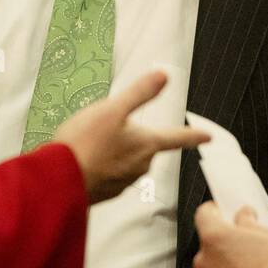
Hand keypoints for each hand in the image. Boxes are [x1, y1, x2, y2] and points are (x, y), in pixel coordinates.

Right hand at [55, 70, 208, 204]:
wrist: (58, 181)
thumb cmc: (85, 143)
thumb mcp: (113, 109)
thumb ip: (140, 93)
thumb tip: (164, 76)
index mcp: (147, 144)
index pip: (177, 138)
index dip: (194, 135)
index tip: (208, 136)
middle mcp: (140, 166)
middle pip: (147, 148)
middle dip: (134, 137)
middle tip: (107, 127)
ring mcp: (123, 182)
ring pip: (127, 160)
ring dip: (116, 151)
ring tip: (92, 143)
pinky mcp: (106, 192)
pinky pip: (110, 174)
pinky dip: (102, 165)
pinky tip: (86, 159)